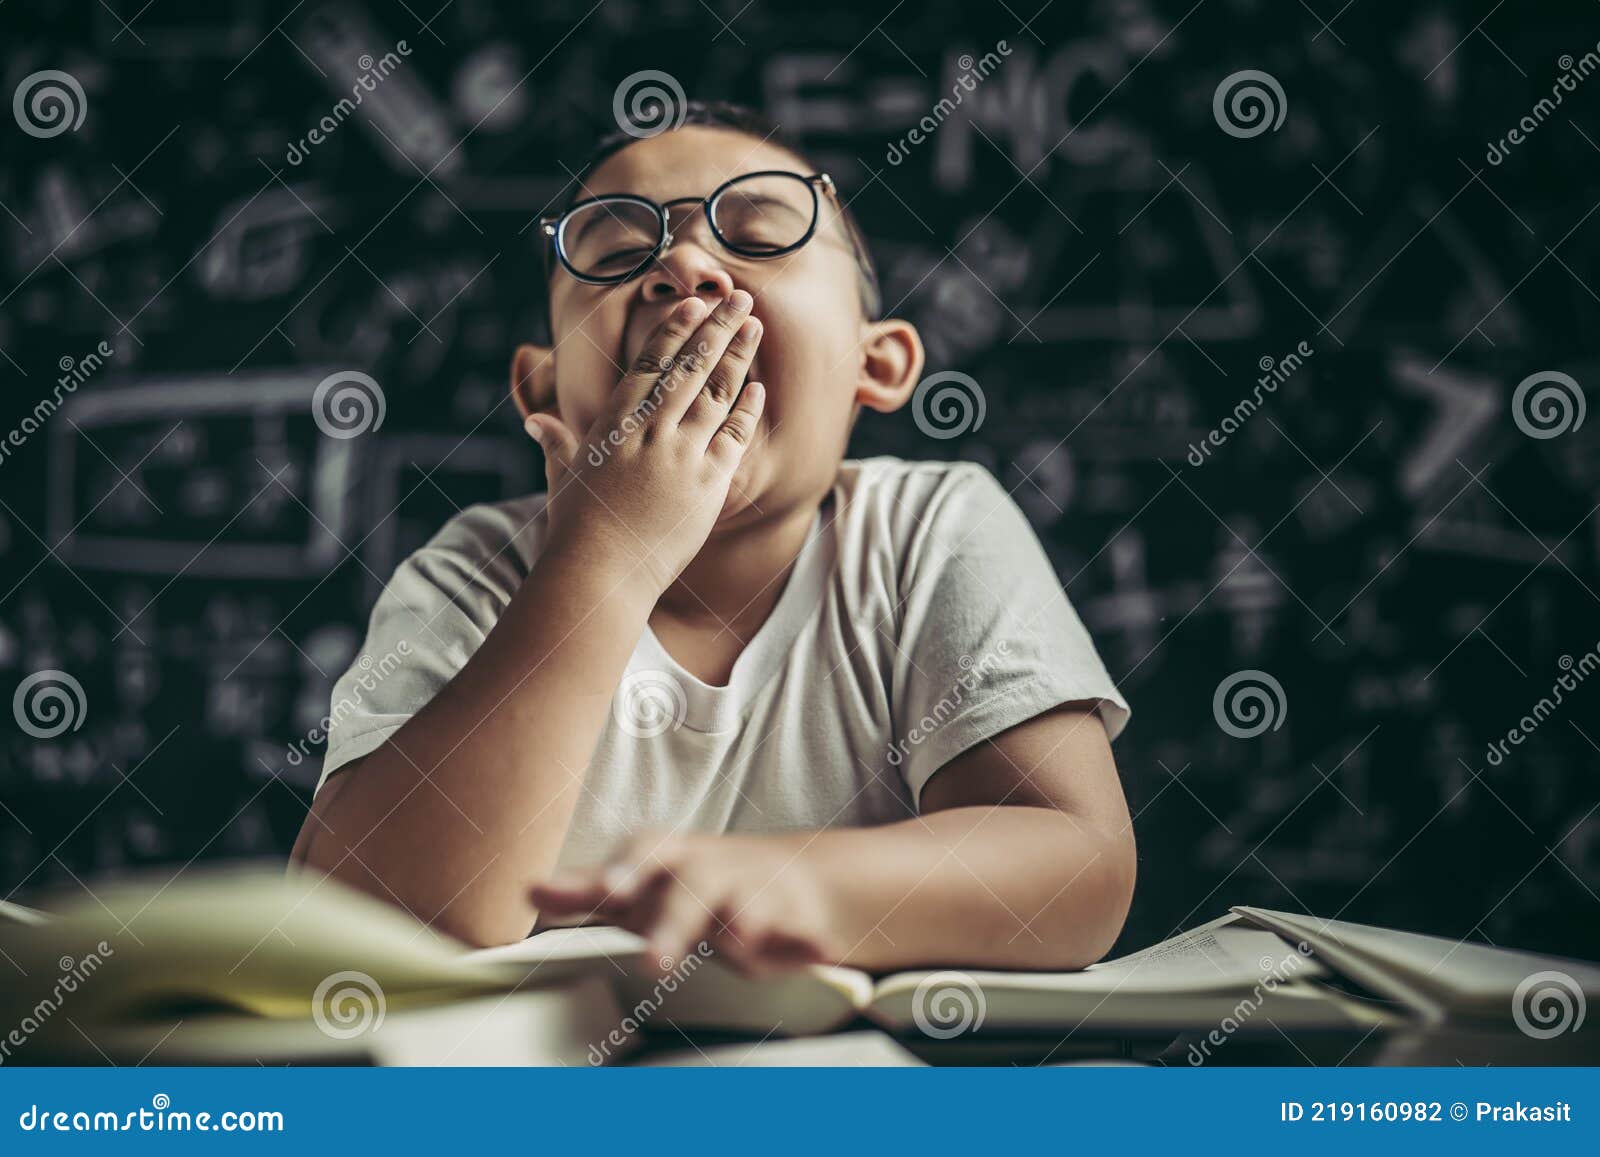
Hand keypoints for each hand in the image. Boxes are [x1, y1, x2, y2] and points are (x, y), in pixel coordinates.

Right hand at [524, 292, 764, 592]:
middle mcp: (651, 430)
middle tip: (740, 298)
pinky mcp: (708, 483)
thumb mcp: (563, 477)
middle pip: (692, 366)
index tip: (694, 304)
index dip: (675, 330)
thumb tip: (536, 422)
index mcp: (615, 422)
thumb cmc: (576, 529)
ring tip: (756, 326)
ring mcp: (682, 454)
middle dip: (718, 326)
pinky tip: (758, 387)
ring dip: (739, 355)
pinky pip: (734, 436)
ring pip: (718, 392)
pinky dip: (747, 409)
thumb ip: (556, 443)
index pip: (650, 363)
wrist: (602, 572)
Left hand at [530, 831, 836, 974]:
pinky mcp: (796, 919)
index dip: (629, 869)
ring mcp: (757, 893)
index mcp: (673, 859)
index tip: (611, 888)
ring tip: (739, 942)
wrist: (789, 878)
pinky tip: (818, 952)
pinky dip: (810, 941)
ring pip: (748, 908)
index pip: (648, 852)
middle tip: (655, 963)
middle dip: (675, 923)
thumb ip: (588, 890)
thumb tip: (527, 888)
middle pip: (693, 890)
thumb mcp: (645, 883)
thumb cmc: (696, 884)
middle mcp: (713, 871)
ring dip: (743, 924)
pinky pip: (805, 930)